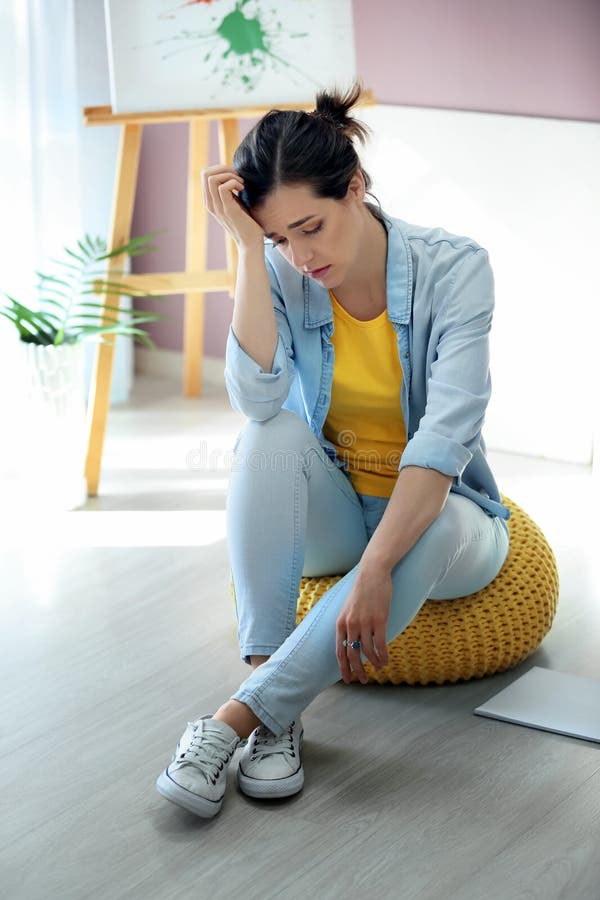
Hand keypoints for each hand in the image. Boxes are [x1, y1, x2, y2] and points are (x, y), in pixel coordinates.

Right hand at [201, 164, 263, 250]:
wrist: (251, 242)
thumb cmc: (246, 221)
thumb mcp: (234, 202)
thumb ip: (229, 190)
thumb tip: (231, 172)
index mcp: (210, 201)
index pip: (204, 174)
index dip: (220, 168)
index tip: (234, 176)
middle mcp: (210, 204)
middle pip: (205, 173)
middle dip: (224, 168)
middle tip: (238, 177)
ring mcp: (217, 207)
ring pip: (211, 178)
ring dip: (229, 175)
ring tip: (241, 183)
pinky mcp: (227, 210)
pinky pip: (223, 187)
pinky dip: (234, 183)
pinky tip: (242, 189)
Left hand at [335, 566, 391, 683]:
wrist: (372, 574)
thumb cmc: (362, 592)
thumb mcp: (348, 609)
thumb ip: (348, 625)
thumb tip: (352, 643)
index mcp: (341, 623)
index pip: (339, 651)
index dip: (343, 667)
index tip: (348, 679)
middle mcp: (351, 624)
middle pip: (352, 655)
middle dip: (358, 671)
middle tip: (364, 680)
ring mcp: (365, 623)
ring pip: (367, 652)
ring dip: (374, 664)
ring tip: (380, 668)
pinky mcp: (379, 620)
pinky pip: (380, 644)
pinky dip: (383, 656)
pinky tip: (386, 661)